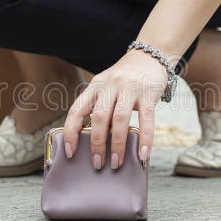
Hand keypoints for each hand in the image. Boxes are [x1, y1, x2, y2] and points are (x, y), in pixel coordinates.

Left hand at [63, 50, 167, 168]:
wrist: (150, 55)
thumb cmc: (125, 78)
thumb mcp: (107, 87)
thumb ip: (101, 108)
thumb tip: (96, 141)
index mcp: (95, 86)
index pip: (77, 109)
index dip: (71, 132)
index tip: (70, 152)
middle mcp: (110, 85)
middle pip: (99, 117)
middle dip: (96, 144)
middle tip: (97, 164)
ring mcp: (130, 88)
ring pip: (120, 119)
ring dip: (117, 144)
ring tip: (116, 163)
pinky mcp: (149, 93)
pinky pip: (146, 119)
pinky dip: (145, 139)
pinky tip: (143, 154)